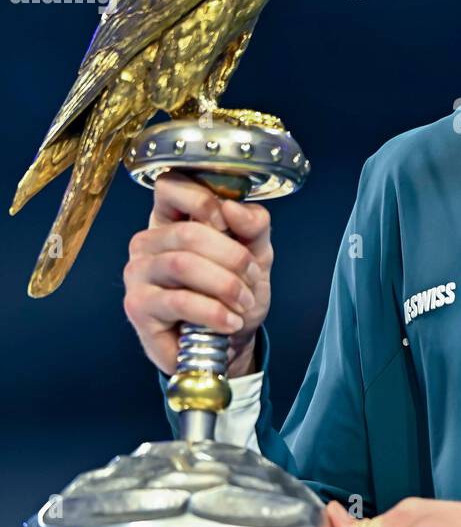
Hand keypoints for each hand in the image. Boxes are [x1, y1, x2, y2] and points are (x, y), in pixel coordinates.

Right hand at [122, 169, 272, 376]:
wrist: (228, 341)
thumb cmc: (234, 293)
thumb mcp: (256, 253)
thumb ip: (253, 226)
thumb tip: (233, 209)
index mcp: (171, 219)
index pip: (170, 185)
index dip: (204, 200)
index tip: (228, 224)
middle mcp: (147, 242)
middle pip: (188, 232)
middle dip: (232, 257)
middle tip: (251, 278)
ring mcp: (139, 274)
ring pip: (183, 264)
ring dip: (225, 286)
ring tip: (243, 303)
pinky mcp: (138, 307)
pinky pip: (179, 301)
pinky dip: (214, 312)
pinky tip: (229, 322)